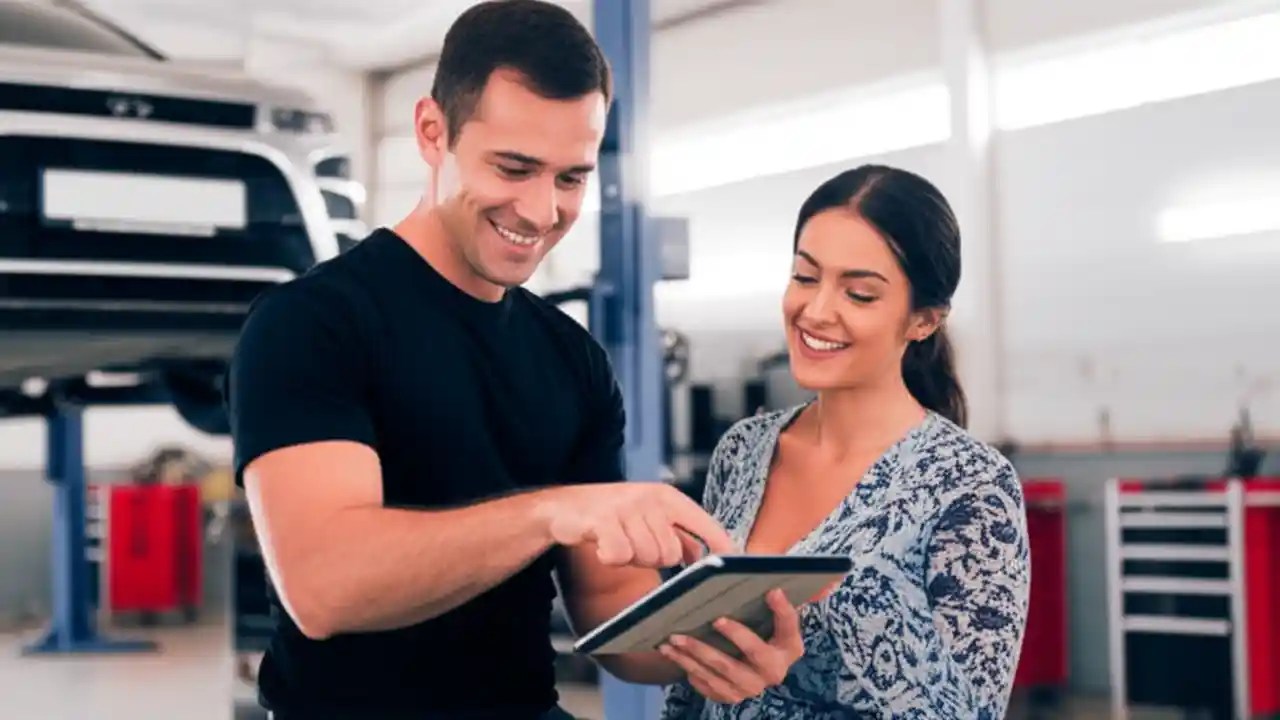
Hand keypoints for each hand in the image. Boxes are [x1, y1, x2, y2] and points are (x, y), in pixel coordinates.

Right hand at [538, 482, 734, 567]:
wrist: (563, 507)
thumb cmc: (614, 517)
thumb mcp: (651, 518)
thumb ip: (681, 536)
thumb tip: (712, 557)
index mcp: (668, 498)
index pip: (705, 524)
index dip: (722, 547)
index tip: (738, 565)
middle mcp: (650, 498)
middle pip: (671, 554)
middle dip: (653, 558)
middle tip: (633, 544)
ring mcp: (625, 508)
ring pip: (646, 557)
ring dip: (630, 558)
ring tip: (617, 541)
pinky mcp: (601, 520)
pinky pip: (619, 557)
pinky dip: (609, 558)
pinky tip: (601, 546)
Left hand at [657, 589, 804, 703]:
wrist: (745, 659)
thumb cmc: (759, 623)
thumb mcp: (776, 611)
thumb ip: (798, 595)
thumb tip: (829, 581)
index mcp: (790, 648)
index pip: (790, 627)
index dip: (783, 611)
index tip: (772, 590)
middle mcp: (774, 672)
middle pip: (753, 654)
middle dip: (734, 637)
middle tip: (715, 619)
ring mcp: (750, 688)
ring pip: (722, 671)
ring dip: (696, 653)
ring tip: (675, 636)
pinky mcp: (729, 696)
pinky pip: (706, 684)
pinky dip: (686, 667)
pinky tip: (671, 652)